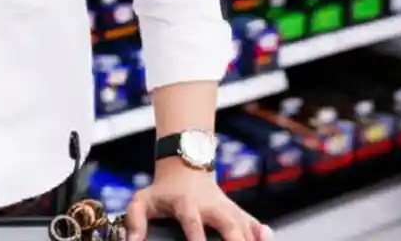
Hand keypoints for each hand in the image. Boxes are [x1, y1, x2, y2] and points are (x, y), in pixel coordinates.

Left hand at [123, 163, 271, 240]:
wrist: (185, 167)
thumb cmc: (162, 191)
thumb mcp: (142, 200)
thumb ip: (135, 221)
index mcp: (186, 204)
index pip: (193, 223)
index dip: (197, 239)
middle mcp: (211, 206)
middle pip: (229, 226)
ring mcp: (228, 209)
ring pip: (245, 227)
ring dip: (250, 240)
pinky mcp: (238, 212)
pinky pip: (254, 225)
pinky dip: (262, 236)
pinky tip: (265, 240)